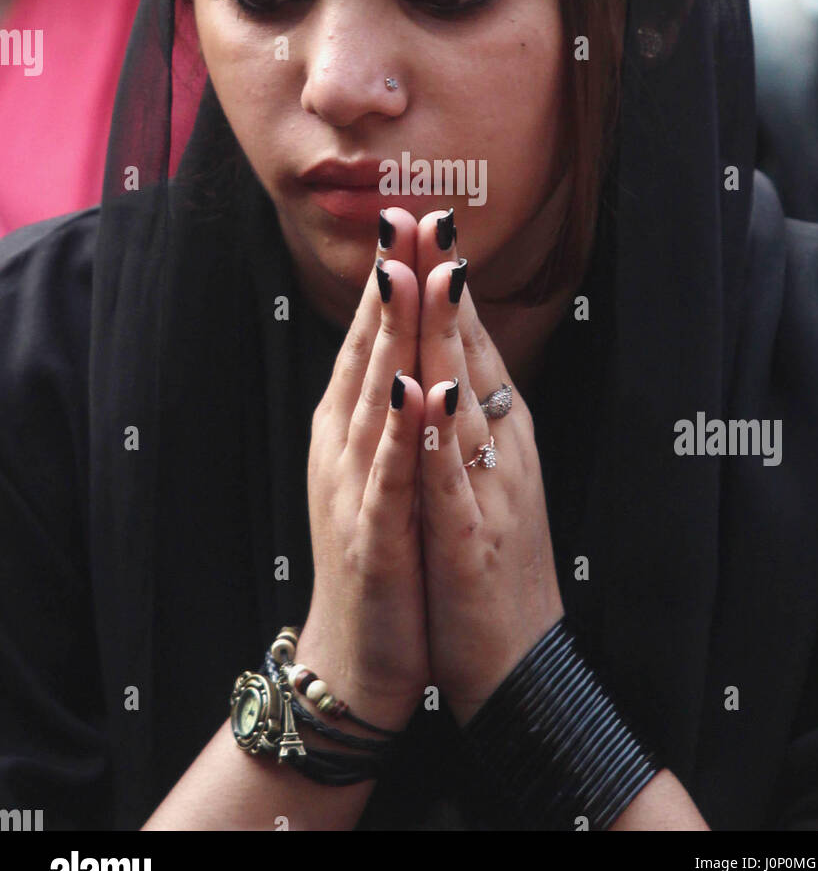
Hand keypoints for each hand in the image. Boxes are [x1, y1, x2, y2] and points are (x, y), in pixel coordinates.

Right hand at [297, 212, 428, 731]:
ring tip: (405, 274)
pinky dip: (404, 432)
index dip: (392, 276)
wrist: (359, 655)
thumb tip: (404, 344)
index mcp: (353, 426)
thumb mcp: (380, 467)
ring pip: (375, 398)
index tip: (411, 214)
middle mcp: (345, 444)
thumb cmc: (379, 554)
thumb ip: (387, 407)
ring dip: (391, 336)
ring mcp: (356, 489)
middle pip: (370, 351)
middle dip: (391, 282)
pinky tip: (420, 390)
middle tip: (406, 214)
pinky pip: (393, 477)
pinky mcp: (375, 538)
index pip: (375, 337)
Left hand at [413, 210, 564, 726]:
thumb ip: (468, 414)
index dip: (447, 278)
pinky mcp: (472, 539)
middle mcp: (502, 447)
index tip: (424, 218)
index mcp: (498, 430)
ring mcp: (491, 490)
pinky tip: (427, 393)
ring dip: (448, 337)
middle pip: (472, 353)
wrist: (516, 663)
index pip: (471, 340)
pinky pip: (453, 478)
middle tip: (425, 215)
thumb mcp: (482, 474)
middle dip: (446, 282)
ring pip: (466, 400)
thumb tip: (449, 353)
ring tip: (433, 274)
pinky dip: (439, 435)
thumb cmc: (491, 562)